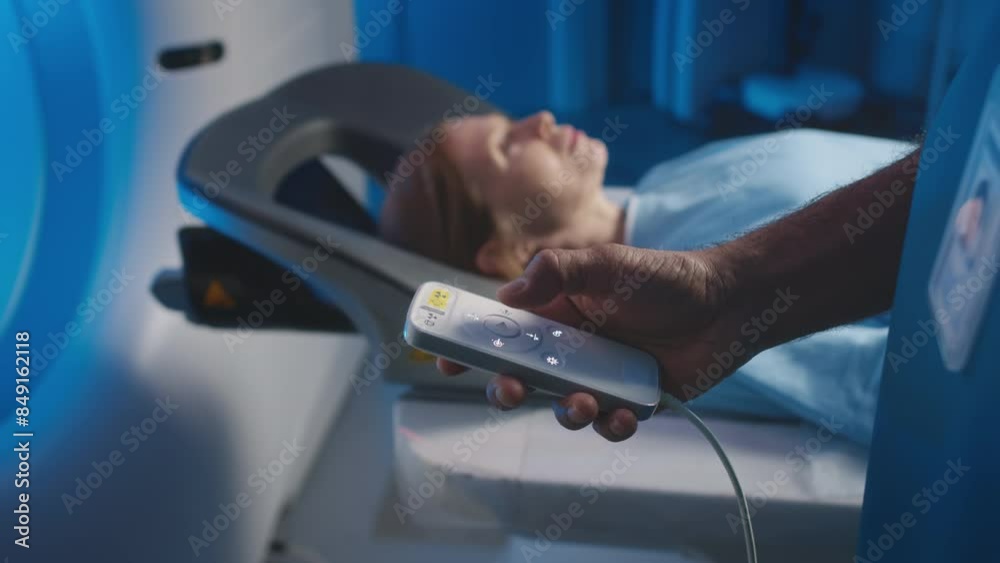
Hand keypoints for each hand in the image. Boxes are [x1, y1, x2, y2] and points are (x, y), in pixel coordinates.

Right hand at [438, 244, 744, 441]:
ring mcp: (601, 376)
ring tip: (583, 404)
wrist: (729, 303)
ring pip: (562, 407)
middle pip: (522, 377)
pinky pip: (610, 424)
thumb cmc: (666, 277)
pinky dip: (612, 425)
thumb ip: (556, 272)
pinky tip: (624, 413)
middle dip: (507, 389)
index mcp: (557, 312)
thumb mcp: (606, 263)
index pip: (502, 331)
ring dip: (565, 413)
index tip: (443, 361)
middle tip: (510, 390)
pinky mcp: (631, 400)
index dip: (470, 347)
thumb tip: (506, 296)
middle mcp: (572, 347)